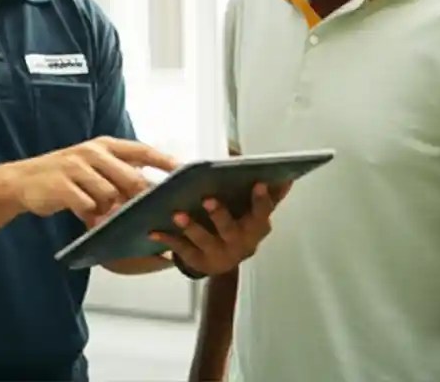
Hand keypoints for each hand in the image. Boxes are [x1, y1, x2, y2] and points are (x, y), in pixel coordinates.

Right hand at [11, 137, 179, 218]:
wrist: (23, 181)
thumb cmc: (65, 177)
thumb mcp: (92, 167)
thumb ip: (118, 175)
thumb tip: (150, 192)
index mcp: (104, 146)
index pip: (141, 150)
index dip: (164, 161)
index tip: (184, 171)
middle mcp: (92, 152)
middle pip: (129, 177)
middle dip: (139, 198)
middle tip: (146, 213)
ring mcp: (75, 167)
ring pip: (109, 194)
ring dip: (109, 209)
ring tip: (104, 215)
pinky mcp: (62, 185)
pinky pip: (87, 205)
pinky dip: (90, 215)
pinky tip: (87, 218)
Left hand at [151, 181, 290, 276]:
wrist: (224, 259)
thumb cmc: (240, 225)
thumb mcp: (254, 211)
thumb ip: (268, 194)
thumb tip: (285, 176)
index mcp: (256, 227)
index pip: (262, 213)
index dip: (262, 199)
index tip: (257, 182)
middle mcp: (241, 244)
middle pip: (232, 230)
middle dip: (220, 215)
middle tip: (207, 199)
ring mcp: (220, 255)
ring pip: (206, 241)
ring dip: (191, 228)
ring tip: (177, 214)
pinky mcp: (200, 262)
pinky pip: (183, 251)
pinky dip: (168, 240)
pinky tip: (153, 230)